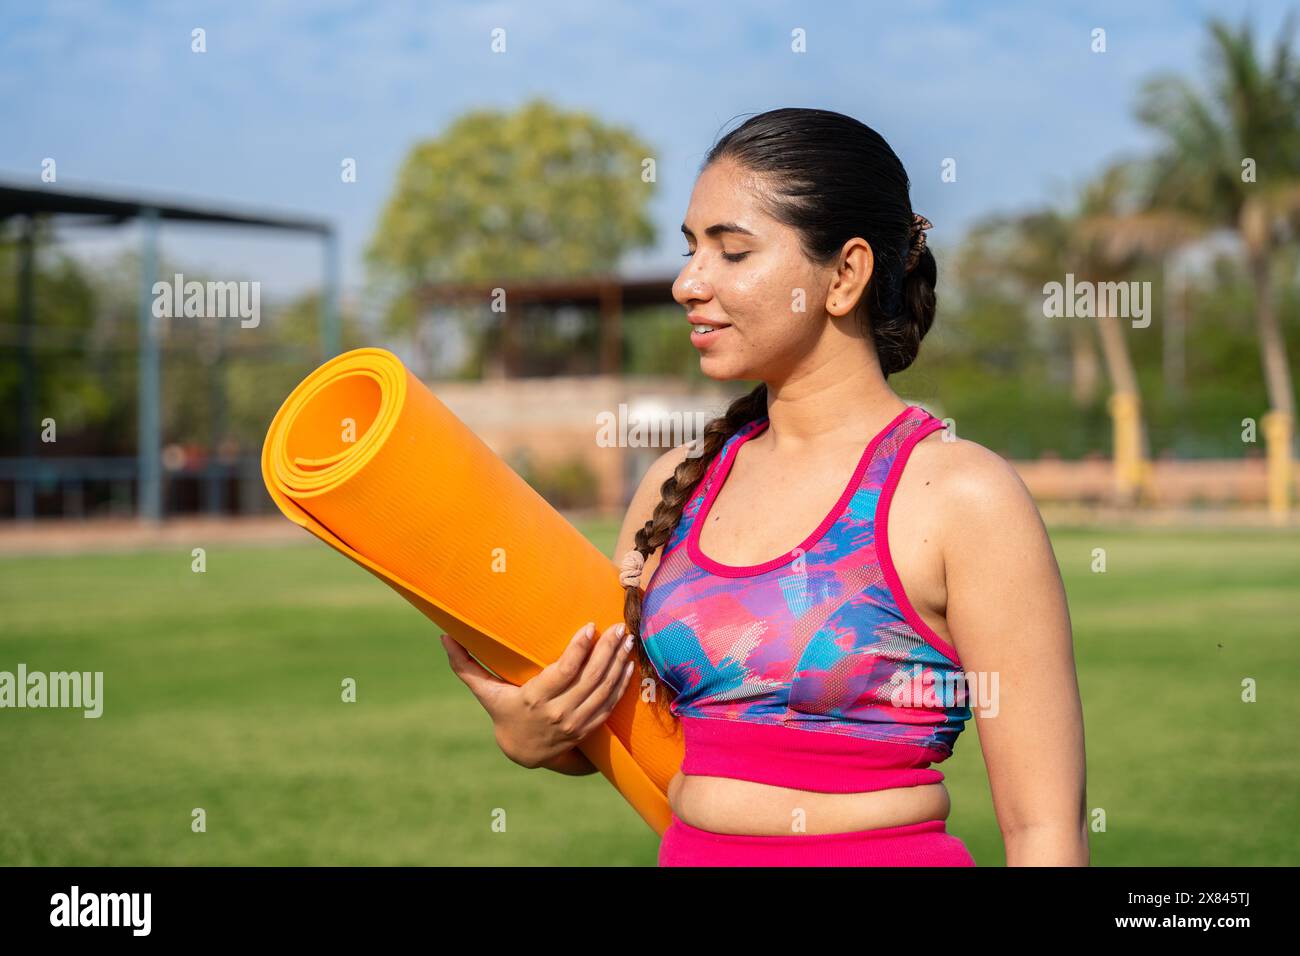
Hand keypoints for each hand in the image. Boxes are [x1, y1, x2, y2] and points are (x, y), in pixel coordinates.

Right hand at [440, 621, 636, 769]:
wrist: (522, 751)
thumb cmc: (503, 711)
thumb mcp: (484, 691)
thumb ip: (465, 664)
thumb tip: (443, 636)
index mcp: (534, 700)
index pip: (563, 672)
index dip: (579, 650)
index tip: (590, 627)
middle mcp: (558, 713)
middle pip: (589, 680)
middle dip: (607, 651)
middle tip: (618, 627)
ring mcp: (576, 723)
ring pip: (604, 691)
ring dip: (618, 665)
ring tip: (627, 640)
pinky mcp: (588, 728)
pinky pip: (609, 705)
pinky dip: (621, 685)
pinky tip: (628, 664)